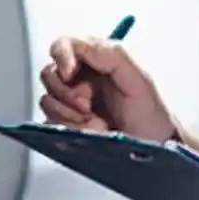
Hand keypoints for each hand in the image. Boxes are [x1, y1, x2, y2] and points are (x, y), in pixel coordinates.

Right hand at [38, 35, 177, 141]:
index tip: (70, 74)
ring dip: (70, 115)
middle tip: (90, 106)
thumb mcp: (139, 80)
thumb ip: (113, 55)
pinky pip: (49, 122)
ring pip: (47, 99)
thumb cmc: (151, 117)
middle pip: (50, 74)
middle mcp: (80, 79)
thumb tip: (81, 46)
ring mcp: (70, 103)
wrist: (150, 153)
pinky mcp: (64, 125)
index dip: (62, 57)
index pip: (64, 46)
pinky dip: (68, 128)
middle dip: (69, 94)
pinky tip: (89, 132)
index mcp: (96, 61)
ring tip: (97, 123)